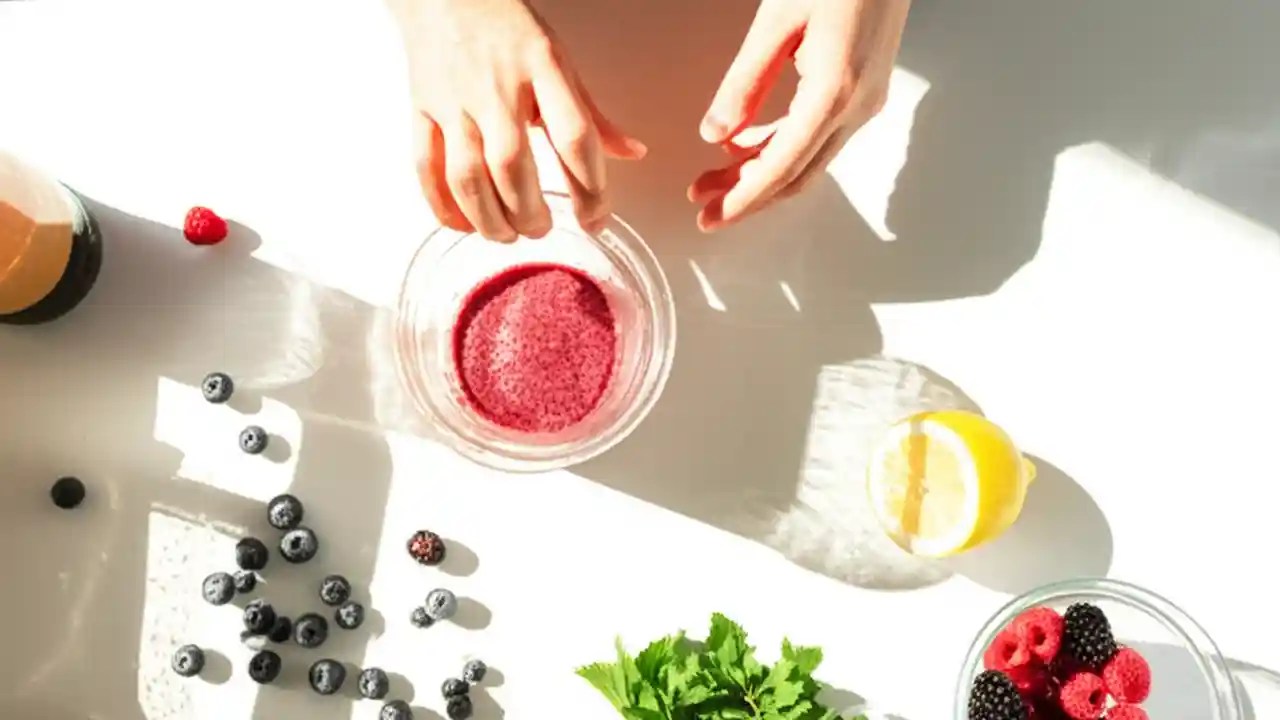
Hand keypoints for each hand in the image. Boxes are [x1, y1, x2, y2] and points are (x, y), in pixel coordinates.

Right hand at [391, 0, 645, 240]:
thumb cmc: (506, 27)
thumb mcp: (558, 61)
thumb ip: (591, 114)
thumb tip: (632, 153)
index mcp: (541, 68)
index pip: (574, 137)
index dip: (590, 188)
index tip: (596, 220)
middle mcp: (496, 87)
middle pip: (513, 165)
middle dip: (530, 212)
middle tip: (543, 229)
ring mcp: (454, 100)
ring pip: (467, 175)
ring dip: (489, 218)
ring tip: (507, 234)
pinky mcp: (422, 110)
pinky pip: (426, 168)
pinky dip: (443, 205)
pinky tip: (464, 222)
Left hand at [689, 0, 910, 231]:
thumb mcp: (777, 19)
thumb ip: (745, 81)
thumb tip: (716, 133)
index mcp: (834, 92)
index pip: (781, 168)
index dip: (743, 198)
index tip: (711, 217)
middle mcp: (857, 107)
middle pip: (796, 175)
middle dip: (747, 195)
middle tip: (702, 202)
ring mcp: (865, 102)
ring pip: (808, 162)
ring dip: (762, 174)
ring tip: (714, 175)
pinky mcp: (864, 92)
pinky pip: (819, 138)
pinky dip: (782, 150)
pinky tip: (747, 145)